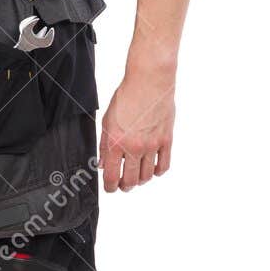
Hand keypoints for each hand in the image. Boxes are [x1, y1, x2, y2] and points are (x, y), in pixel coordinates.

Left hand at [100, 69, 174, 191]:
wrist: (149, 82)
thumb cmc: (127, 97)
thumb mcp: (107, 121)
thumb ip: (105, 145)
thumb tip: (103, 164)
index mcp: (116, 142)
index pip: (112, 177)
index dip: (110, 187)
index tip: (110, 188)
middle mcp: (134, 147)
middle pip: (131, 181)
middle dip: (125, 186)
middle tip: (124, 185)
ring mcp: (152, 145)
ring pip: (148, 176)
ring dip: (141, 180)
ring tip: (138, 176)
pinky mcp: (166, 140)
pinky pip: (164, 165)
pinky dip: (158, 172)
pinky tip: (153, 169)